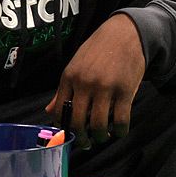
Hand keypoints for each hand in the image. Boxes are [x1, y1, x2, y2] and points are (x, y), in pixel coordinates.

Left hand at [46, 14, 144, 148]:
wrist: (126, 33)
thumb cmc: (99, 50)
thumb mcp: (76, 65)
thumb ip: (64, 90)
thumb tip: (49, 111)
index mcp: (70, 77)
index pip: (60, 111)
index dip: (64, 127)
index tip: (70, 134)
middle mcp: (85, 83)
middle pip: (78, 122)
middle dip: (81, 139)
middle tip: (86, 143)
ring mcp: (105, 87)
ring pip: (99, 124)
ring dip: (100, 137)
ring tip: (103, 136)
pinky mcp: (125, 90)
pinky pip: (121, 120)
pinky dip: (120, 131)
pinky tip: (119, 131)